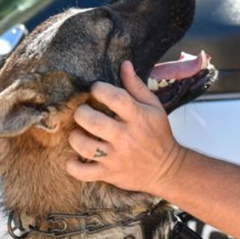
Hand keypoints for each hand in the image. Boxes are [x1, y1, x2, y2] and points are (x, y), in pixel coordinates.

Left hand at [66, 60, 186, 195]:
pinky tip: (74, 157)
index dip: (99, 89)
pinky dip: (72, 166)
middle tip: (83, 112)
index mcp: (138, 117)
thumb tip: (124, 64)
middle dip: (81, 112)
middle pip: (93, 122)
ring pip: (84, 147)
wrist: (167, 170)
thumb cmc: (158, 135)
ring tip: (78, 132)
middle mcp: (126, 137)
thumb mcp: (154, 107)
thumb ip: (136, 86)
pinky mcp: (109, 174)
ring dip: (75, 137)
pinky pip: (83, 173)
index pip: (114, 98)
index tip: (95, 89)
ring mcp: (116, 158)